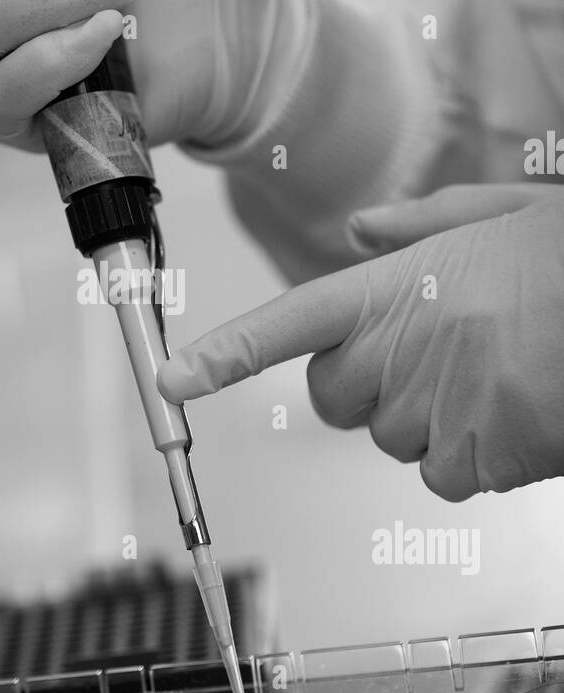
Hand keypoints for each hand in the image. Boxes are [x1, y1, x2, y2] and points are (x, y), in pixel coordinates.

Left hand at [159, 184, 563, 500]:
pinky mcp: (477, 458)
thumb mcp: (498, 214)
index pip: (284, 326)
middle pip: (336, 400)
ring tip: (501, 371)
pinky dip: (478, 457)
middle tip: (441, 352)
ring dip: (434, 420)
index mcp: (390, 289)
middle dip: (371, 386)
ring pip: (396, 441)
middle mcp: (398, 351)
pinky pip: (447, 478)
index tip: (172, 382)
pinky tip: (521, 410)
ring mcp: (434, 409)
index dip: (224, 356)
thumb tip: (362, 232)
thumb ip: (420, 225)